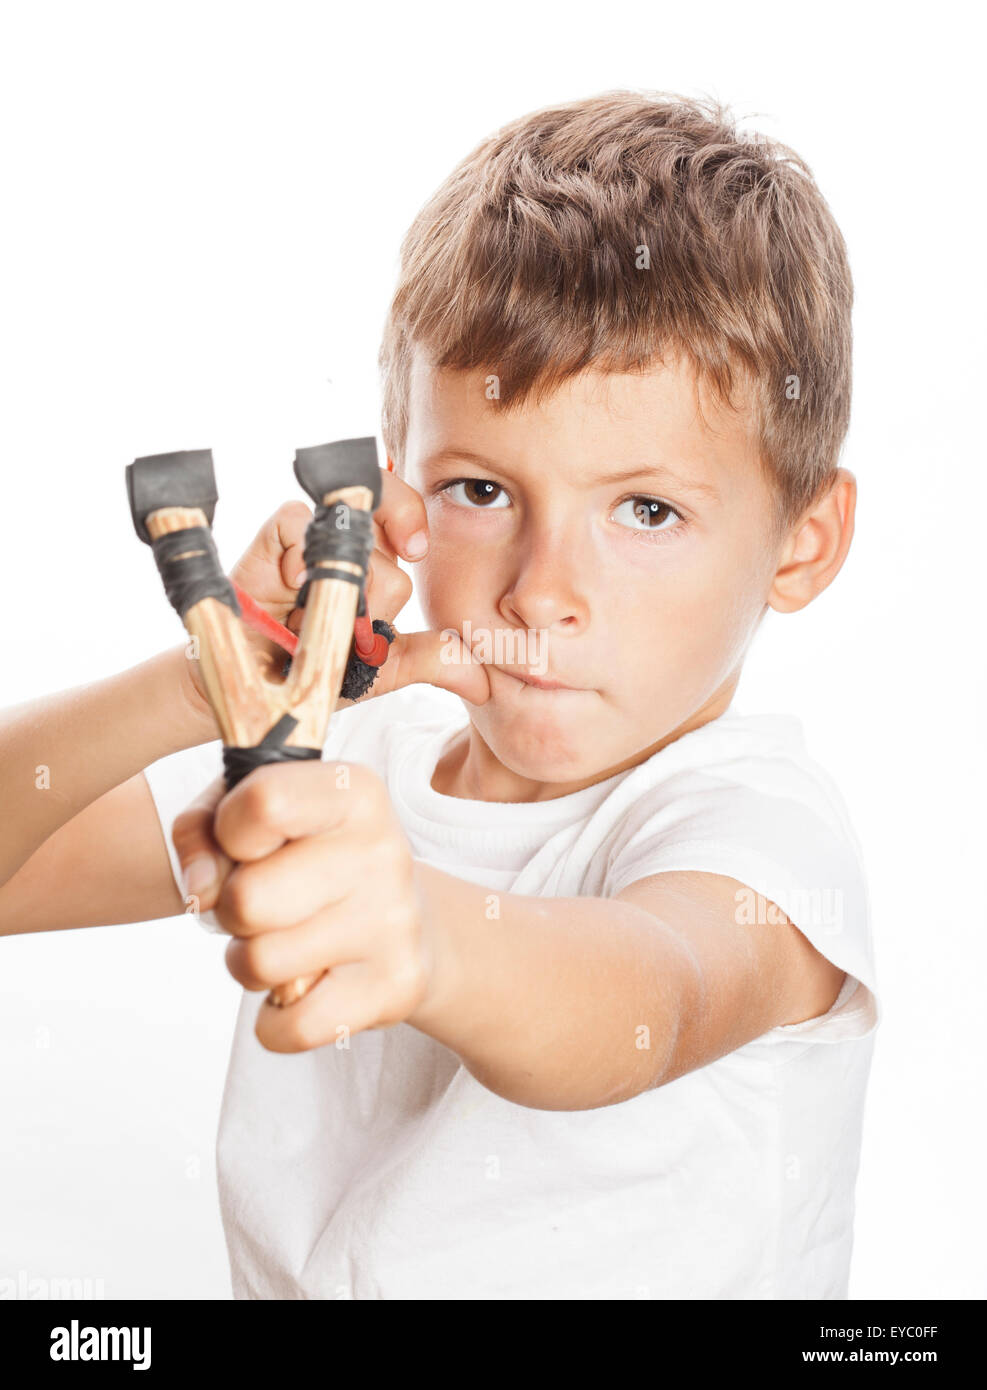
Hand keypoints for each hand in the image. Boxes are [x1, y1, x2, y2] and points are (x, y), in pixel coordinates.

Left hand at [172, 760, 438, 1052]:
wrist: (410, 923)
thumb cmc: (312, 862)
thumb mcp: (256, 819)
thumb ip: (203, 829)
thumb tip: (202, 887)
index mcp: (353, 793)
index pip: (262, 804)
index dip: (227, 833)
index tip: (248, 846)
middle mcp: (383, 850)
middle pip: (248, 899)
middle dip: (232, 912)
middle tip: (261, 908)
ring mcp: (395, 921)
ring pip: (260, 964)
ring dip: (250, 964)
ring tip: (283, 944)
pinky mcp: (398, 986)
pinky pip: (293, 1027)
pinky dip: (277, 1023)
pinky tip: (301, 992)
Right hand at [179, 467, 489, 722]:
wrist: (260, 692)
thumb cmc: (319, 671)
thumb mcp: (385, 669)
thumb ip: (435, 663)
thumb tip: (486, 682)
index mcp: (379, 560)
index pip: (406, 510)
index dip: (415, 518)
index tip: (418, 550)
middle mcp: (347, 542)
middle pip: (380, 491)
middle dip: (392, 525)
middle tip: (401, 552)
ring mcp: (307, 537)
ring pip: (343, 510)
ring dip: (347, 561)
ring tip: (334, 600)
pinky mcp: (270, 541)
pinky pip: (294, 518)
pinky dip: (300, 555)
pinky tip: (296, 590)